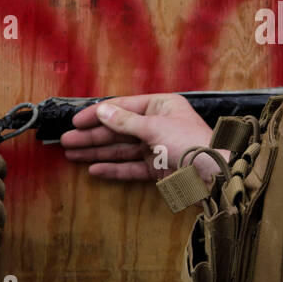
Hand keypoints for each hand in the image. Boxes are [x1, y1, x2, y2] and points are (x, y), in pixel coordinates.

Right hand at [59, 94, 217, 181]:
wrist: (216, 176)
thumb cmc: (191, 143)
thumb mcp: (155, 127)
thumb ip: (125, 121)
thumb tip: (102, 111)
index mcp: (161, 106)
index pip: (122, 107)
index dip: (98, 114)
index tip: (75, 121)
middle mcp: (157, 125)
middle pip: (118, 129)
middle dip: (92, 135)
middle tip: (66, 141)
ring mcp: (156, 148)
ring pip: (121, 148)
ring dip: (96, 151)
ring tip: (71, 154)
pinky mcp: (157, 169)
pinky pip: (130, 167)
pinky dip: (113, 168)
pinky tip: (94, 169)